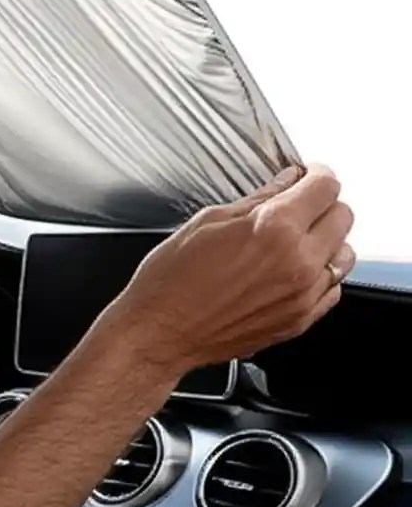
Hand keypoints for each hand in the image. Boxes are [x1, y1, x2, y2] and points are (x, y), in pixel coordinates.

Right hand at [100, 164, 355, 379]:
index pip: (325, 187)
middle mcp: (298, 261)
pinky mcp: (301, 319)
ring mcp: (304, 294)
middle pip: (343, 216)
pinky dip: (320, 273)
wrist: (160, 331)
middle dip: (322, 204)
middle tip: (298, 204)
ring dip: (327, 240)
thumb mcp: (208, 222)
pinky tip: (291, 269)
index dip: (317, 174)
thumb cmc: (171, 280)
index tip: (309, 176)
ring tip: (296, 239)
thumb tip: (285, 183)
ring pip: (345, 254)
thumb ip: (256, 201)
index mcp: (273, 228)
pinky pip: (333, 287)